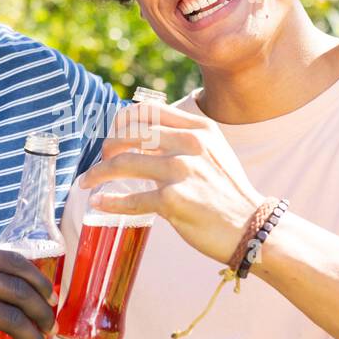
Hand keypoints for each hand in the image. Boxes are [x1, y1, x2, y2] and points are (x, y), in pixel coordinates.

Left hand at [77, 103, 264, 264]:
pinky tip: (100, 203)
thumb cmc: (228, 192)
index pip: (147, 111)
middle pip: (130, 134)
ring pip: (124, 163)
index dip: (122, 120)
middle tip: (100, 160)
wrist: (250, 227)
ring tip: (88, 181)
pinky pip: (131, 198)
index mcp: (199, 129)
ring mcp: (180, 172)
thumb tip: (144, 132)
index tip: (112, 132)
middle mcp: (189, 144)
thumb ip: (185, 137)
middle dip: (108, 146)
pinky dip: (110, 202)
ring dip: (98, 173)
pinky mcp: (172, 201)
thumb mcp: (214, 151)